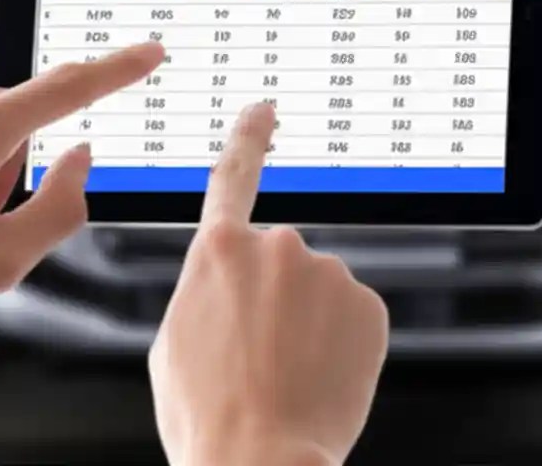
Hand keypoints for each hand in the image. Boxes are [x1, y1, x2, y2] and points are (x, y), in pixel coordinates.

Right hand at [149, 103, 389, 465]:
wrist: (261, 460)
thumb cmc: (206, 413)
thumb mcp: (172, 342)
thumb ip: (205, 292)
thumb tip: (233, 288)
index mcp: (219, 250)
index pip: (234, 176)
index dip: (249, 138)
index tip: (265, 109)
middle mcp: (278, 246)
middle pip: (278, 264)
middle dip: (272, 300)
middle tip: (256, 357)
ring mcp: (329, 273)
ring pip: (317, 294)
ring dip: (307, 325)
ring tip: (285, 376)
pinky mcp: (369, 305)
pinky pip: (351, 318)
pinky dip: (339, 344)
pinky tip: (320, 378)